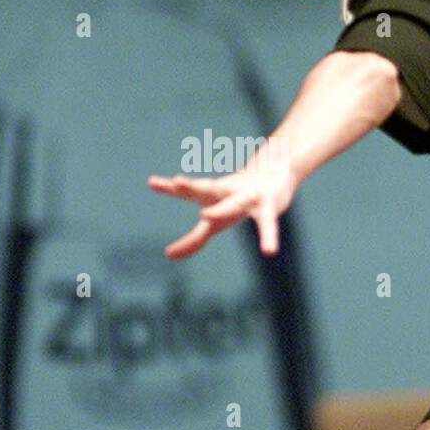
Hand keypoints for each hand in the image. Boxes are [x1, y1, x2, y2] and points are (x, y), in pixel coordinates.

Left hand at [148, 149, 297, 258]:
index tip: (152, 182)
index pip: (189, 191)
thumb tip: (168, 255)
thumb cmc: (240, 201)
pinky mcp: (269, 204)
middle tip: (177, 182)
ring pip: (234, 203)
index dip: (170, 188)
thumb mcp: (216, 222)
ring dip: (221, 209)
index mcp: (213, 194)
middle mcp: (228, 192)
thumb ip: (194, 239)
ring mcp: (249, 196)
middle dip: (194, 187)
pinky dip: (269, 236)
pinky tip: (269, 251)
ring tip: (205, 216)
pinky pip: (268, 223)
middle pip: (209, 189)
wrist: (277, 174)